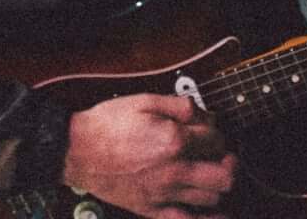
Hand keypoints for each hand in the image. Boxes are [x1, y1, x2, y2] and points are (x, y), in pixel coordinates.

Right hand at [62, 94, 237, 218]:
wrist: (77, 150)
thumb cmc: (106, 125)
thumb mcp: (144, 100)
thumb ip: (179, 105)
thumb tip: (202, 113)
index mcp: (173, 140)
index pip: (216, 139)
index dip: (217, 131)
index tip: (209, 130)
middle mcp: (173, 170)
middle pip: (225, 174)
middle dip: (229, 162)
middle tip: (222, 155)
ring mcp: (164, 193)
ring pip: (212, 197)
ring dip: (218, 184)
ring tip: (210, 174)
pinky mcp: (152, 209)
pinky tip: (214, 214)